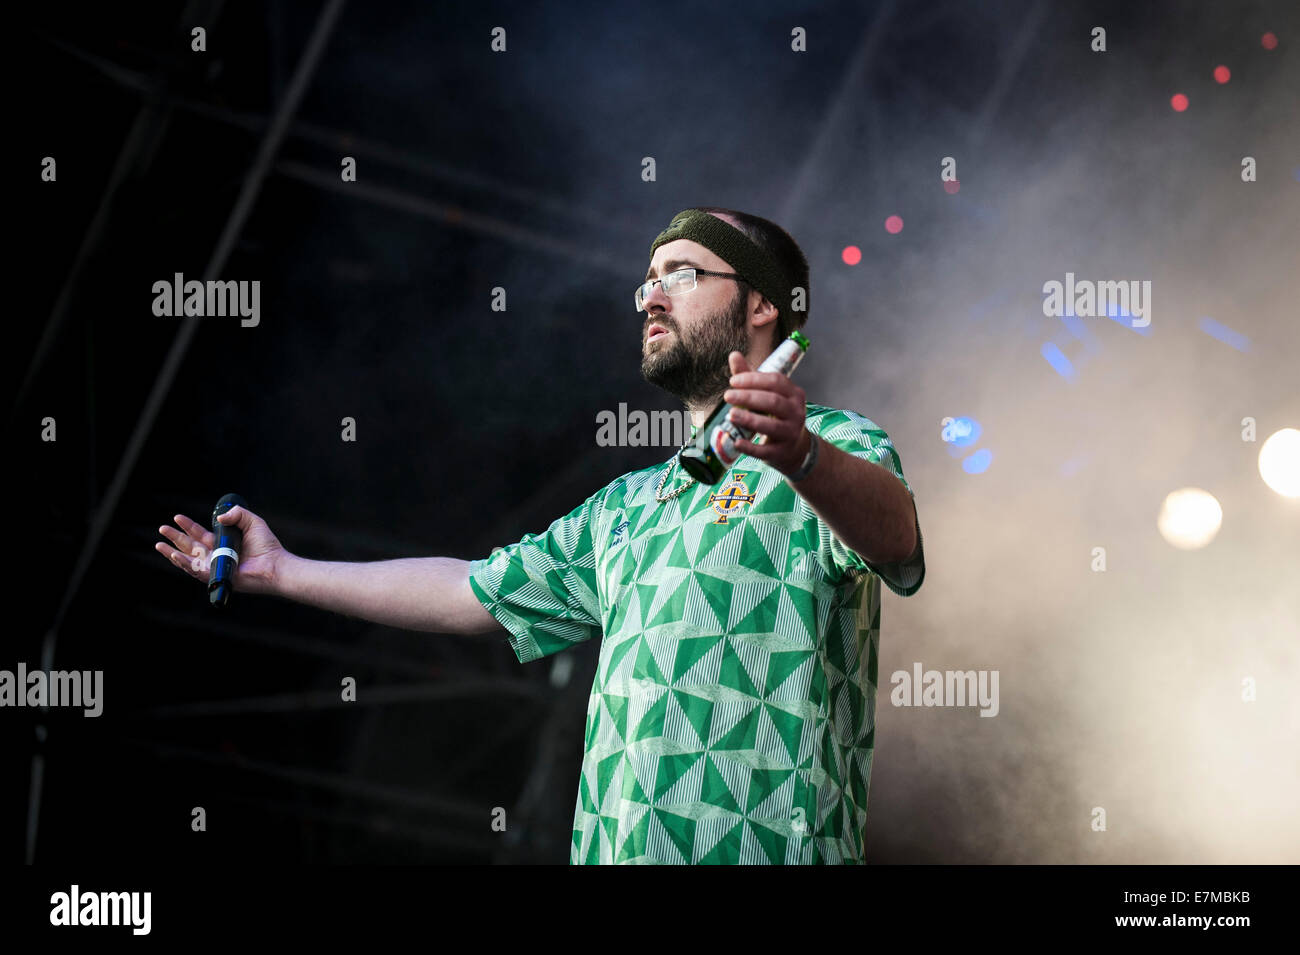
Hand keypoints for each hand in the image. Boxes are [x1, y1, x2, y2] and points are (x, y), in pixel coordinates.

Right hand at [155, 504, 287, 595]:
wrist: (275, 564)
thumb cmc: (266, 546)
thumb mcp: (252, 522)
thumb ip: (237, 514)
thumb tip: (220, 517)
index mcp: (221, 543)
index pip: (200, 534)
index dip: (188, 526)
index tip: (177, 517)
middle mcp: (215, 555)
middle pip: (189, 546)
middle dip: (175, 537)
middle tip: (162, 528)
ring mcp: (214, 566)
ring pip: (188, 560)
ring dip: (172, 553)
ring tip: (159, 544)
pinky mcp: (215, 576)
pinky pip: (196, 571)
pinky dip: (184, 564)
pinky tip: (175, 556)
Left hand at [722, 351, 810, 476]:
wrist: (794, 448)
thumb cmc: (776, 416)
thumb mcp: (768, 394)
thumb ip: (751, 377)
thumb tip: (734, 355)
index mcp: (794, 394)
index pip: (776, 381)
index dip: (753, 379)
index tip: (732, 381)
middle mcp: (796, 412)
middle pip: (773, 401)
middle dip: (748, 397)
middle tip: (727, 396)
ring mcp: (791, 433)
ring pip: (771, 426)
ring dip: (749, 419)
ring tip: (730, 415)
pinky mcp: (781, 452)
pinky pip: (765, 450)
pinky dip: (750, 447)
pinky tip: (737, 442)